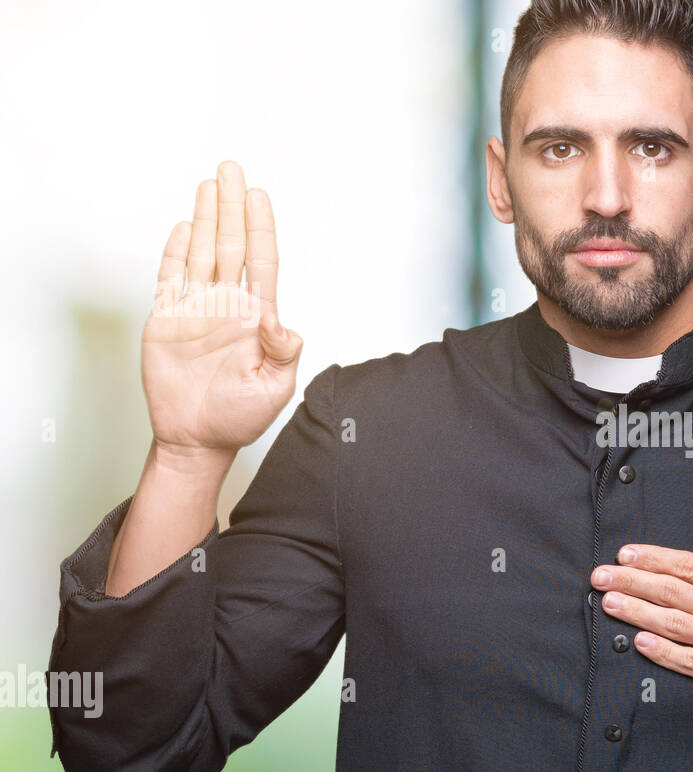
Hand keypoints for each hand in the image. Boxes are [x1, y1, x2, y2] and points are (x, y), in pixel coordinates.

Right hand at [142, 160, 301, 458]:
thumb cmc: (239, 417)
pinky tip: (186, 227)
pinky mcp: (166, 321)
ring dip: (207, 218)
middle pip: (231, 245)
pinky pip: (170, 279)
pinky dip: (176, 252)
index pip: (261, 263)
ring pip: (203, 253)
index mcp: (255, 318)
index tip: (259, 196)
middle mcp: (226, 306)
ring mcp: (196, 311)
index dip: (260, 228)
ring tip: (211, 184)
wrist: (197, 440)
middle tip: (232, 168)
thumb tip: (284, 326)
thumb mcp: (275, 389)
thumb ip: (284, 355)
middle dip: (232, 206)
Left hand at [590, 486, 692, 711]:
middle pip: (672, 593)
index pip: (691, 566)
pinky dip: (662, 653)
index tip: (627, 553)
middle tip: (599, 575)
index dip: (655, 559)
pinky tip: (639, 642)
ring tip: (608, 602)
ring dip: (636, 613)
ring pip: (673, 626)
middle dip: (632, 582)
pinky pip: (690, 663)